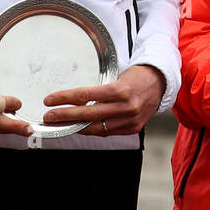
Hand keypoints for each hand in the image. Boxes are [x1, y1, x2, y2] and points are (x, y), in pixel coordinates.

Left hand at [42, 64, 165, 136]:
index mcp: (121, 90)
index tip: (50, 99)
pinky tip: (80, 127)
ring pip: (96, 127)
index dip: (65, 98)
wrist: (160, 83)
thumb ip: (99, 92)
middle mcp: (126, 106)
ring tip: (60, 124)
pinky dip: (92, 130)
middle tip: (49, 116)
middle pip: (88, 113)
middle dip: (65, 115)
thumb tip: (75, 101)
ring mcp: (130, 120)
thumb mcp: (118, 78)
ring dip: (75, 126)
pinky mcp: (133, 128)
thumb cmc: (137, 77)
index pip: (86, 95)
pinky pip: (107, 132)